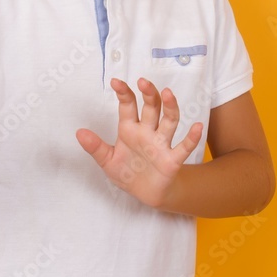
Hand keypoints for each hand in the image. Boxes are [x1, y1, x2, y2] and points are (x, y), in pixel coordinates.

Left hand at [76, 77, 202, 209]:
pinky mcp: (172, 160)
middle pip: (151, 108)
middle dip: (148, 94)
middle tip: (143, 82)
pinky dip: (191, 137)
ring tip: (168, 93)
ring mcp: (161, 144)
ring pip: (168, 121)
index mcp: (130, 129)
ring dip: (170, 107)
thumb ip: (95, 147)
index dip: (123, 93)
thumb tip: (79, 133)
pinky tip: (196, 126)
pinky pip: (183, 147)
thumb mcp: (107, 161)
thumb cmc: (128, 172)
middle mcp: (147, 132)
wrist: (146, 194)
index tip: (116, 82)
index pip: (127, 106)